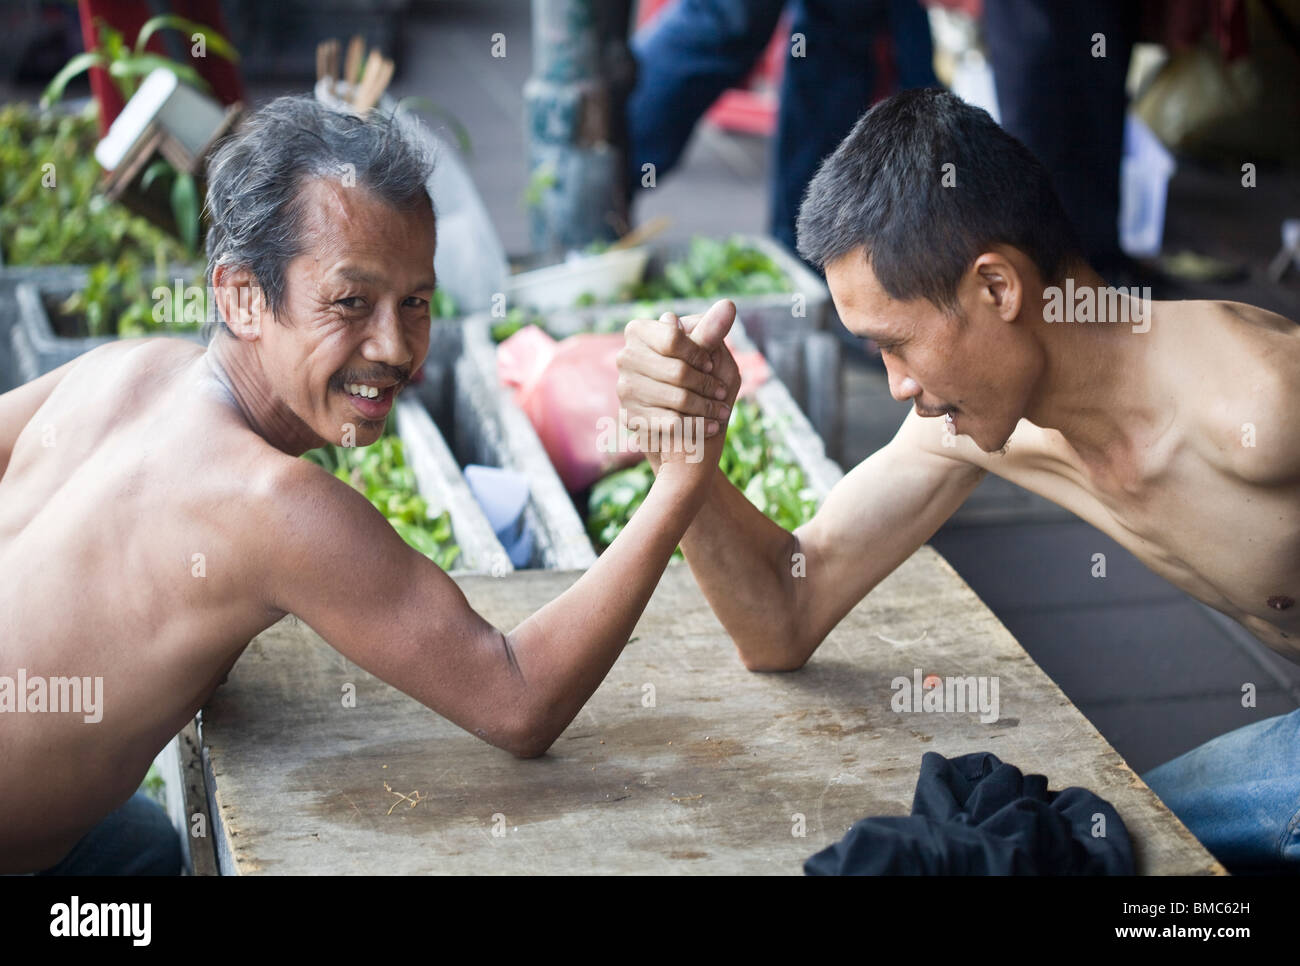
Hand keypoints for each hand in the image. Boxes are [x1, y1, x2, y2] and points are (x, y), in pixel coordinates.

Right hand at [616, 298, 741, 475]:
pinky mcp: (629, 416)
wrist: (686, 435)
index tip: (712, 365)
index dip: (698, 353)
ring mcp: (624, 388)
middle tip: (722, 394)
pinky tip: (710, 428)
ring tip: (722, 413)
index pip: (673, 337)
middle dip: (706, 385)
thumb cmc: (699, 386)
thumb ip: (711, 333)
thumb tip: (729, 304)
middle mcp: (625, 357)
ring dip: (706, 407)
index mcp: (640, 332)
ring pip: (677, 397)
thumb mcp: (710, 357)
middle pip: (677, 370)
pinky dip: (696, 426)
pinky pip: (669, 421)